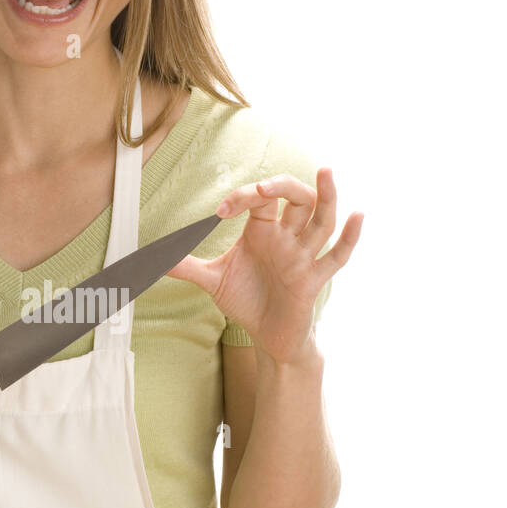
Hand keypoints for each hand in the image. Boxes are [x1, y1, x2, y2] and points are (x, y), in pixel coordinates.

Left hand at [167, 169, 362, 364]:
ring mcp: (304, 256)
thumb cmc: (247, 300)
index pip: (261, 199)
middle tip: (264, 187)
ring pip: (321, 220)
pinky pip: (337, 256)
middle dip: (282, 187)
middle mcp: (288, 237)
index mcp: (264, 230)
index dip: (244, 196)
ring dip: (326, 196)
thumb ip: (185, 265)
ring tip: (326, 171)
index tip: (219, 212)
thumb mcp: (213, 279)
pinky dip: (349, 237)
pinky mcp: (314, 280)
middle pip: (297, 198)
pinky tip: (358, 215)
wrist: (267, 336)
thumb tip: (150, 258)